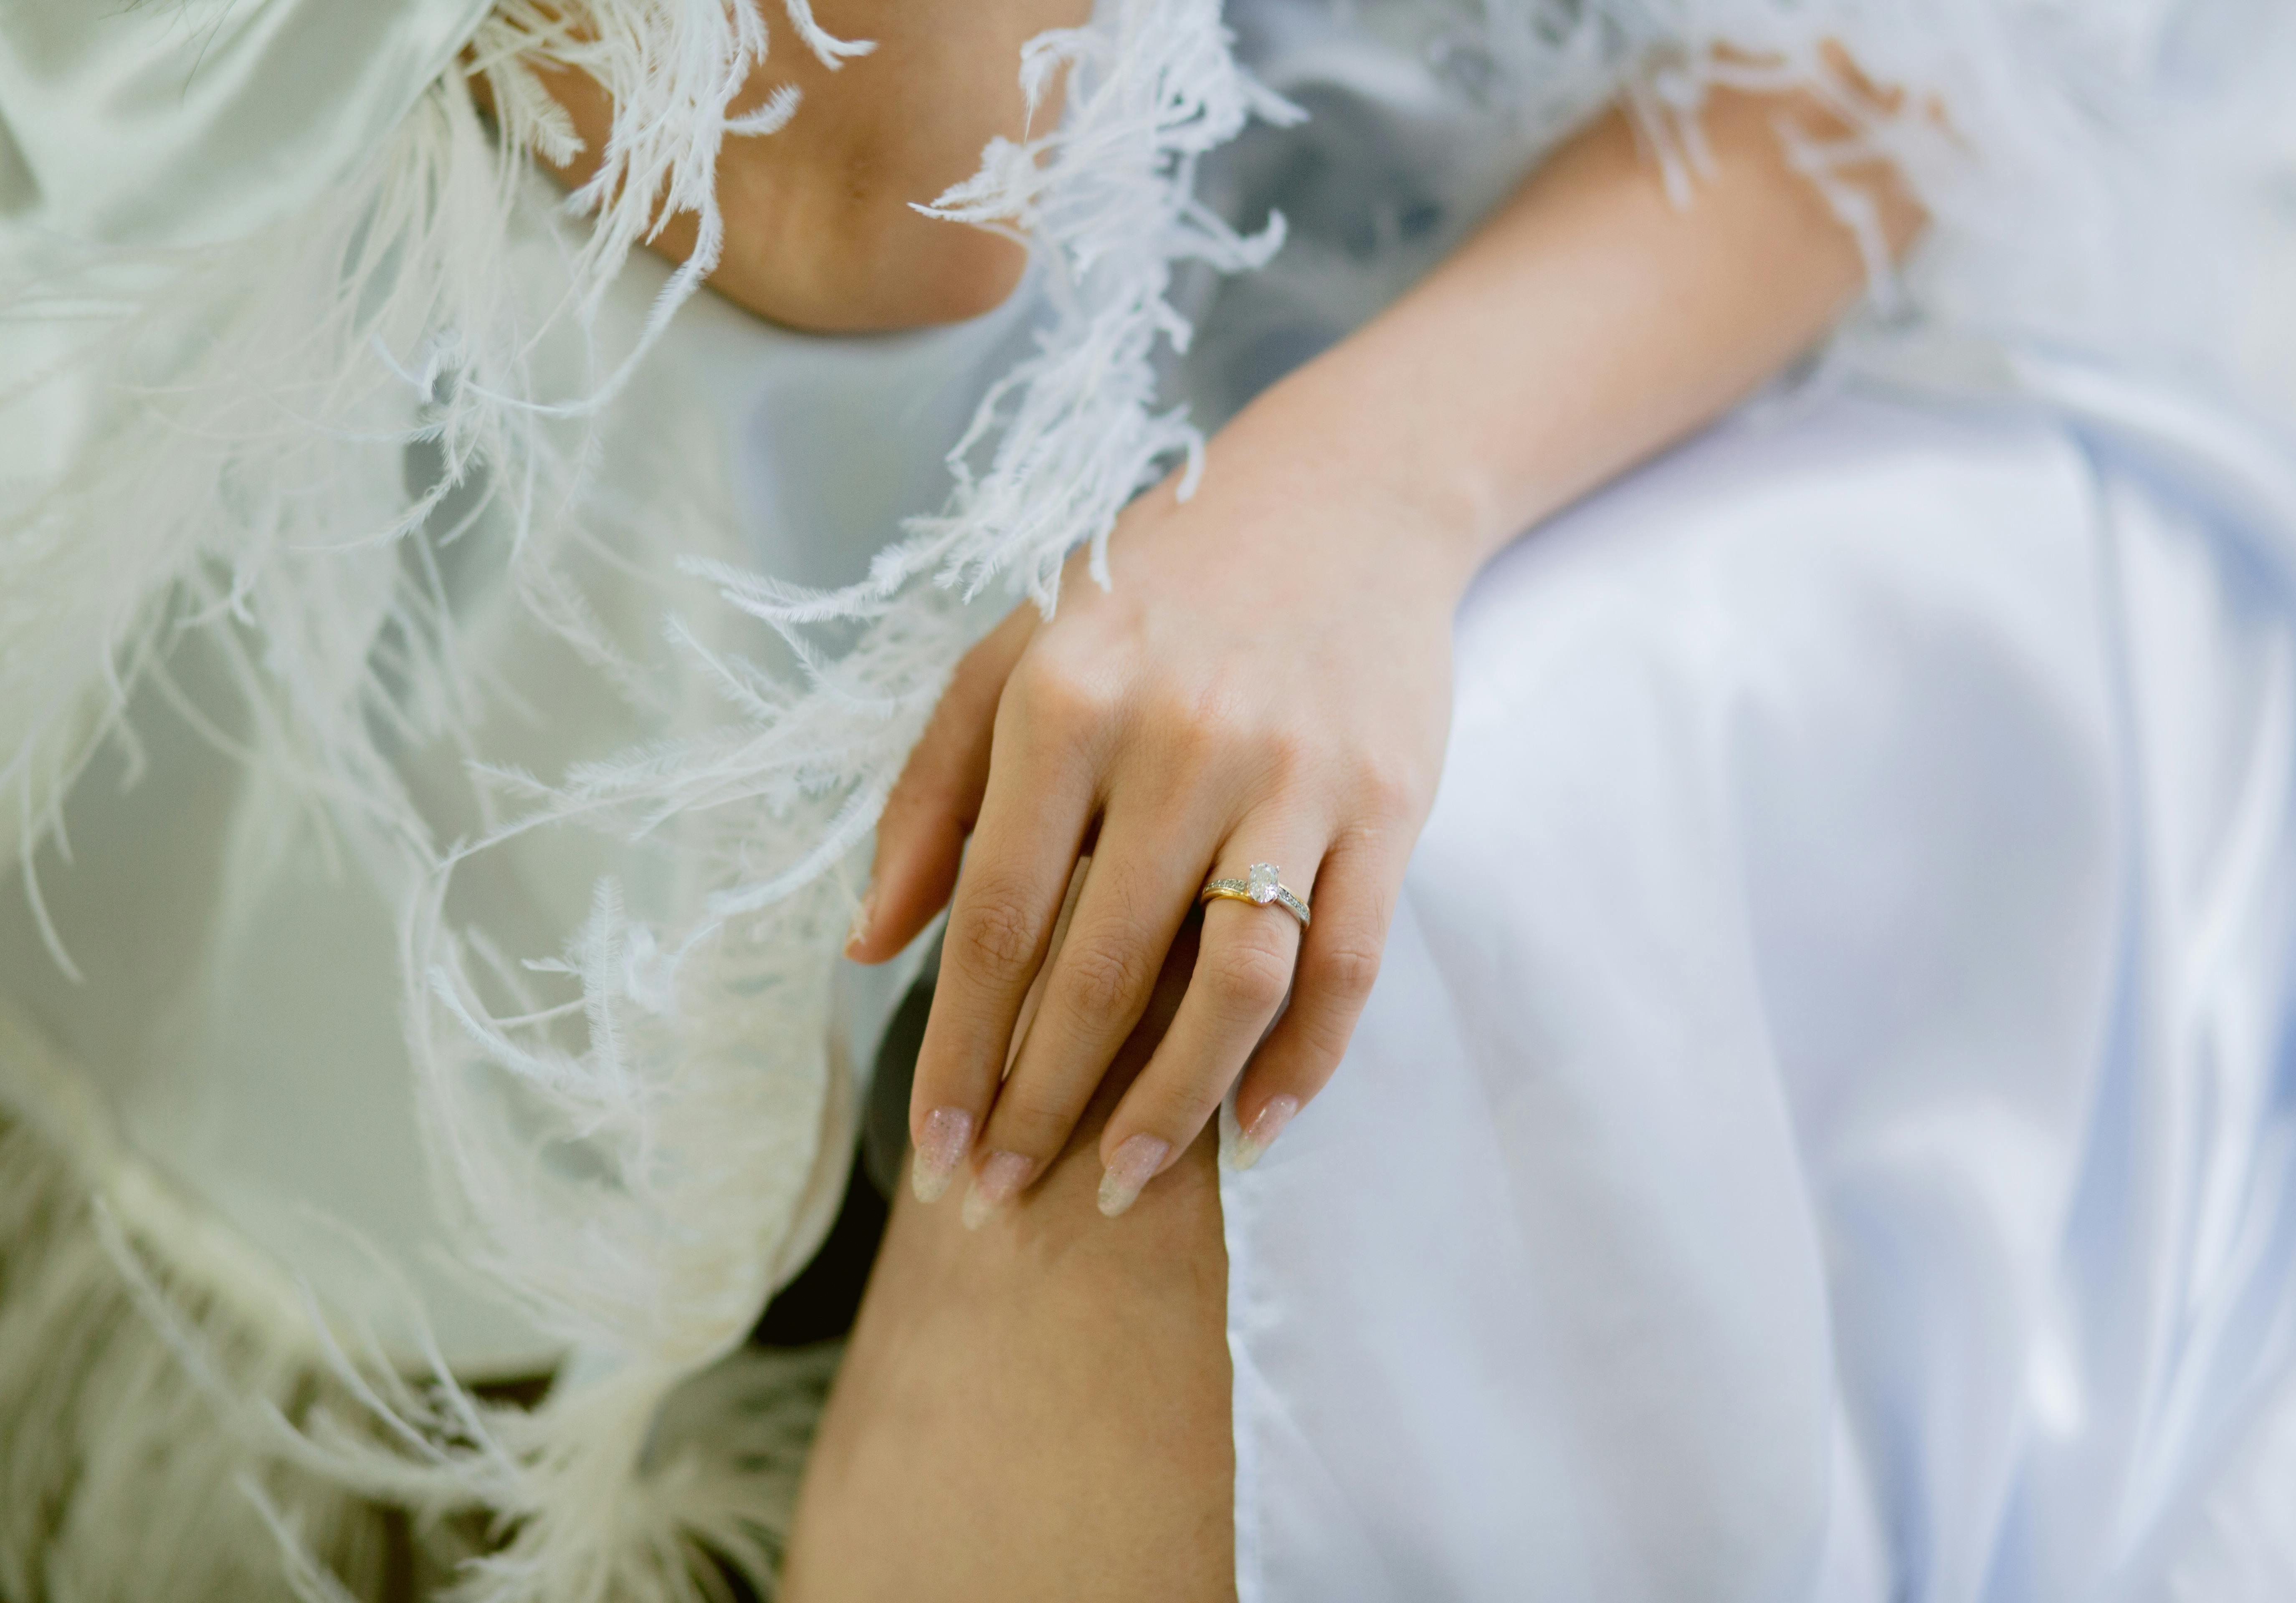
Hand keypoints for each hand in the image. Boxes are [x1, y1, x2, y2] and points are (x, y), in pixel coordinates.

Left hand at [846, 404, 1466, 1220]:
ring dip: (1175, 1104)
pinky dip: (1306, 1059)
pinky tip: (1259, 1127)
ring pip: (1232, 980)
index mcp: (1067, 700)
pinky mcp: (1389, 800)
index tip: (936, 1151)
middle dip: (1045, 1105)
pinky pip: (1348, 961)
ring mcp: (1295, 774)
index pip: (995, 917)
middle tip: (1007, 1198)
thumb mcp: (1011, 653)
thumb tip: (870, 946)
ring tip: (1124, 1184)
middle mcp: (1180, 739)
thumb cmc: (1154, 589)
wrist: (1346, 497)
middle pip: (1103, 969)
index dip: (957, 1050)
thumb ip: (930, 795)